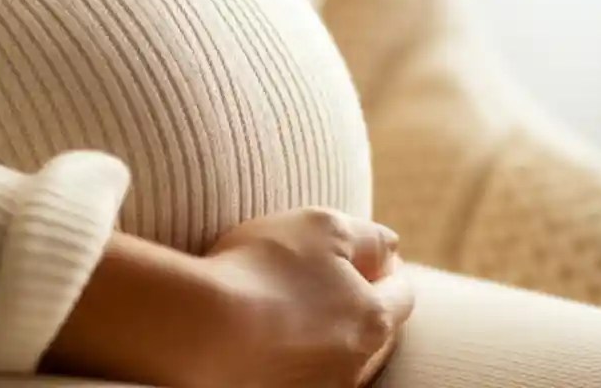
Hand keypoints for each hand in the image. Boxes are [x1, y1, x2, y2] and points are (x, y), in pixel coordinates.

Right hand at [197, 208, 412, 386]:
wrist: (198, 329)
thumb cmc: (262, 268)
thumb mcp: (323, 226)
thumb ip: (369, 235)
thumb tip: (392, 248)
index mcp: (373, 320)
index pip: (401, 293)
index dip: (387, 269)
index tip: (366, 254)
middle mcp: (354, 365)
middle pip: (372, 331)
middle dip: (360, 304)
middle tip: (327, 280)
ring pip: (336, 358)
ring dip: (324, 334)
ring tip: (291, 309)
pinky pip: (300, 374)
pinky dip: (292, 356)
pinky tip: (267, 337)